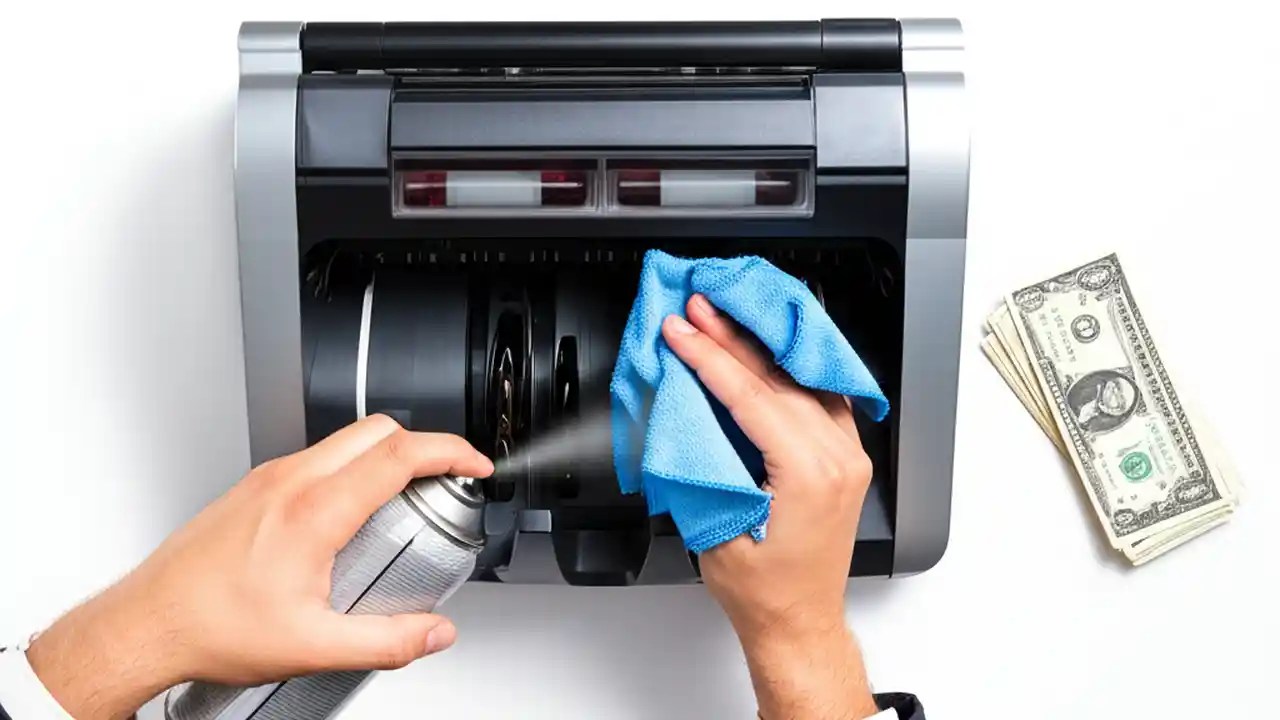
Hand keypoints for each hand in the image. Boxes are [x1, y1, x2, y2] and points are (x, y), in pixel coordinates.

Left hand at [26, 415, 493, 719]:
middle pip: (378, 430)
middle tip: (446, 480)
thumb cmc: (210, 628)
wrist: (147, 625)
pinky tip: (349, 520)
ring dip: (385, 457)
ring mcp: (268, 479)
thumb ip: (388, 641)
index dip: (450, 452)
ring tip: (401, 504)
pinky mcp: (254, 488)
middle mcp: (290, 482)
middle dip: (424, 447)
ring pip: (345, 440)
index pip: (399, 454)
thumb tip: (434, 632)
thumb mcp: (313, 646)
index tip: (473, 465)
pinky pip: (318, 459)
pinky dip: (352, 470)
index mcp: (313, 511)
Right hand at [662, 294, 878, 718]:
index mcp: (810, 474)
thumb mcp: (717, 525)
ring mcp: (848, 454)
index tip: (680, 330)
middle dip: (730, 338)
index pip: (751, 395)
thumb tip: (684, 405)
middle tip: (697, 307)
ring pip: (799, 381)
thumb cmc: (762, 591)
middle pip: (776, 379)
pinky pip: (819, 395)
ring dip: (758, 347)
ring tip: (723, 316)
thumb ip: (706, 460)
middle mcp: (839, 458)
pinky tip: (766, 349)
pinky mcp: (846, 456)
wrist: (799, 621)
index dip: (709, 357)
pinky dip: (787, 369)